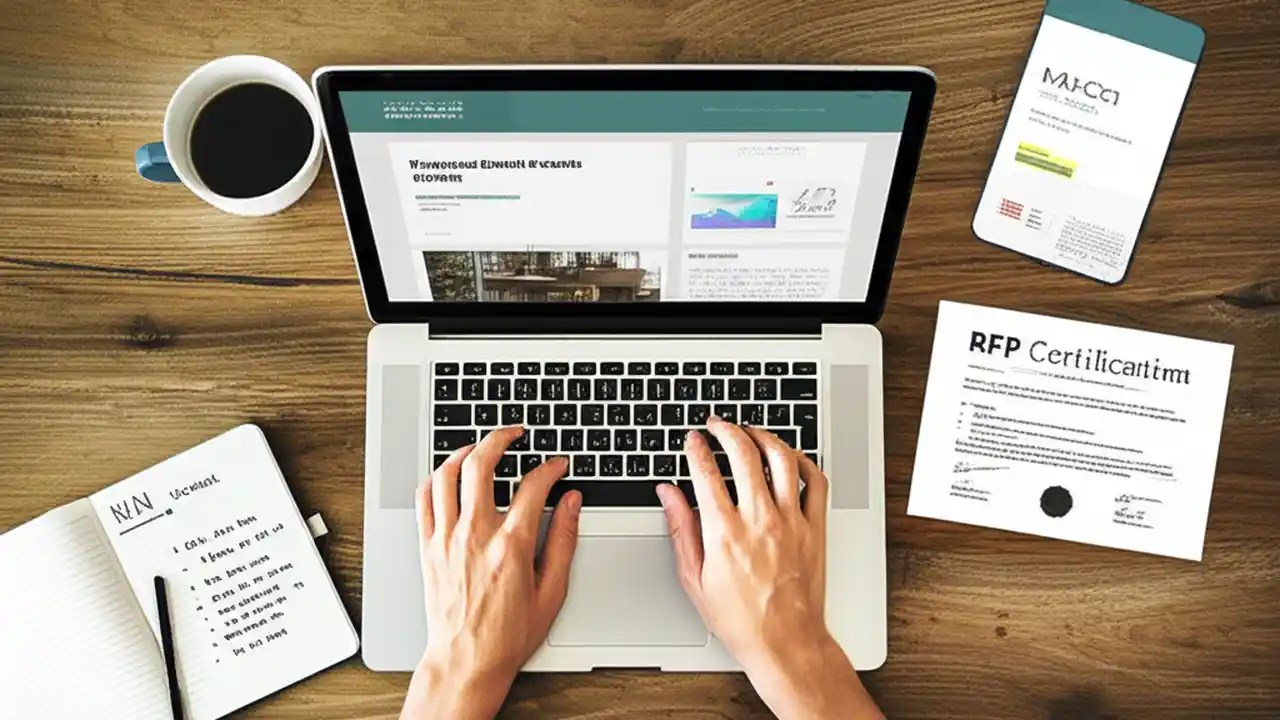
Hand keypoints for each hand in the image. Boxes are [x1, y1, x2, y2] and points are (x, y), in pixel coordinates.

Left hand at [401, 426, 581, 719]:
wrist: (466, 661)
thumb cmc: (508, 634)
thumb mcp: (552, 590)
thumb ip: (564, 540)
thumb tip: (572, 503)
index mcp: (511, 545)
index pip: (532, 486)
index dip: (550, 467)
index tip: (557, 465)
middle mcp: (475, 535)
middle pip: (481, 464)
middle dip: (501, 438)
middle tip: (514, 433)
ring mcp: (446, 539)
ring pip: (447, 475)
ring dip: (464, 452)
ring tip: (480, 447)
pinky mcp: (427, 548)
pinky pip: (424, 499)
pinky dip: (436, 478)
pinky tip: (448, 473)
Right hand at [656, 417, 881, 719]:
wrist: (785, 642)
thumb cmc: (741, 619)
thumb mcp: (695, 578)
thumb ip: (680, 529)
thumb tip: (668, 494)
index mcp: (724, 533)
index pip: (706, 473)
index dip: (696, 448)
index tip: (693, 439)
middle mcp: (759, 521)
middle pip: (744, 454)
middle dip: (726, 430)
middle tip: (717, 424)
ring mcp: (791, 522)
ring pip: (782, 460)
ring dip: (764, 437)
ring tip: (751, 432)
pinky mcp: (815, 528)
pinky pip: (816, 482)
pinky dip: (803, 462)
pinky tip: (790, 457)